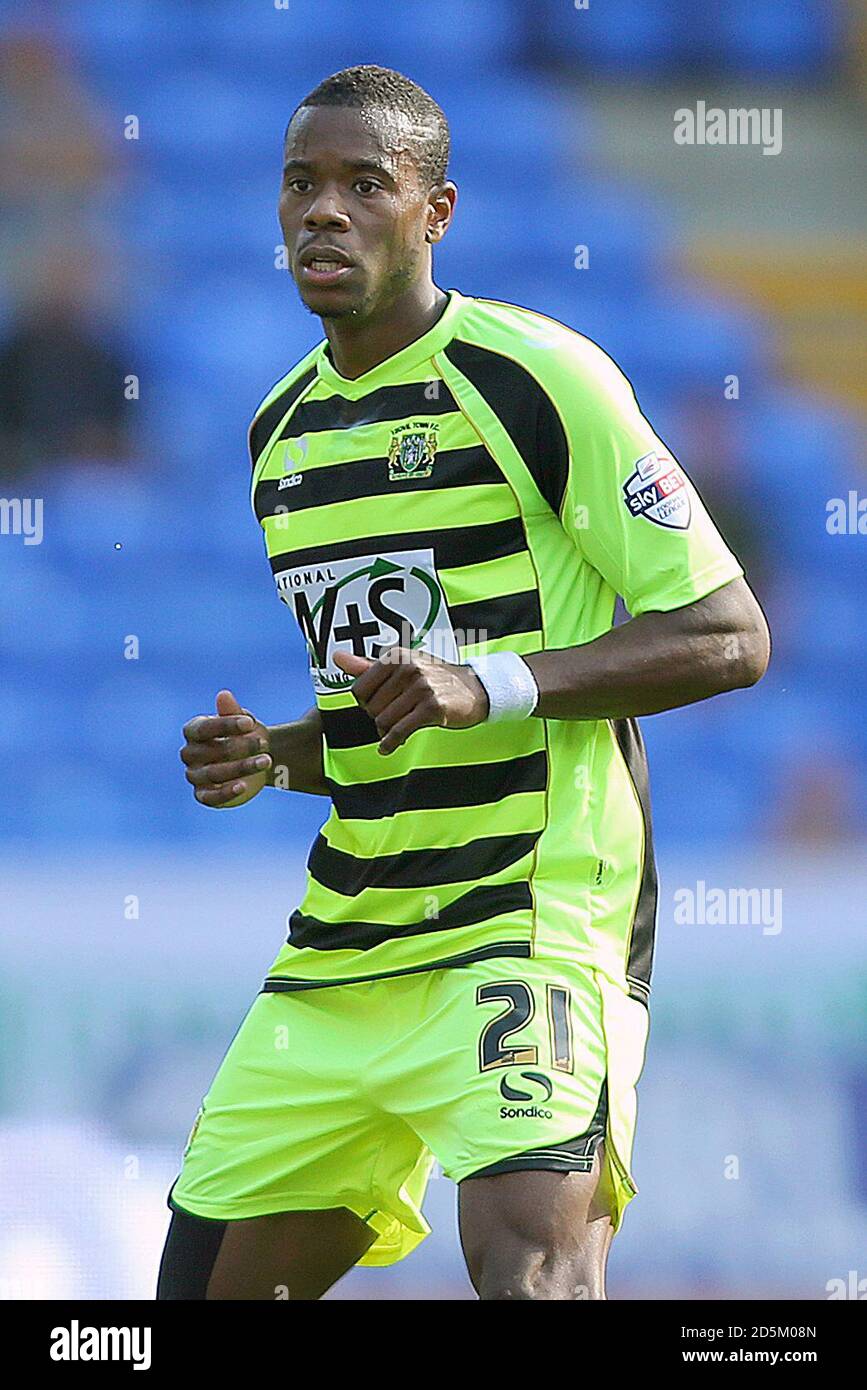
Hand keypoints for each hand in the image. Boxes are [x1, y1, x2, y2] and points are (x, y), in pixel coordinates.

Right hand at [180, 690, 272, 806]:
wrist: (255, 759)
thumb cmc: (245, 735)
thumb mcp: (243, 722)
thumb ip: (232, 711)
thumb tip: (223, 695)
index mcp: (193, 731)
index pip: (204, 728)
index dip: (226, 725)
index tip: (250, 723)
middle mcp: (189, 753)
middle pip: (210, 751)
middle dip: (239, 747)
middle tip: (263, 743)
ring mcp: (194, 775)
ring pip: (213, 773)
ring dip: (241, 767)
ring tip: (266, 761)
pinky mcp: (202, 795)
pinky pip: (210, 797)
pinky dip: (225, 793)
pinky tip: (243, 786)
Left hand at [332, 647, 488, 754]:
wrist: (475, 690)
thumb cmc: (434, 678)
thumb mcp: (402, 666)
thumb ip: (367, 666)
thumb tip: (336, 658)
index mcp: (396, 656)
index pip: (359, 688)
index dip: (364, 703)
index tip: (376, 706)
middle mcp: (408, 668)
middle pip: (371, 707)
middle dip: (378, 718)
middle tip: (392, 719)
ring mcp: (421, 688)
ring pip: (383, 720)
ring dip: (386, 731)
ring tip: (396, 729)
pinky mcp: (432, 708)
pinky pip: (399, 731)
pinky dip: (390, 742)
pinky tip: (388, 747)